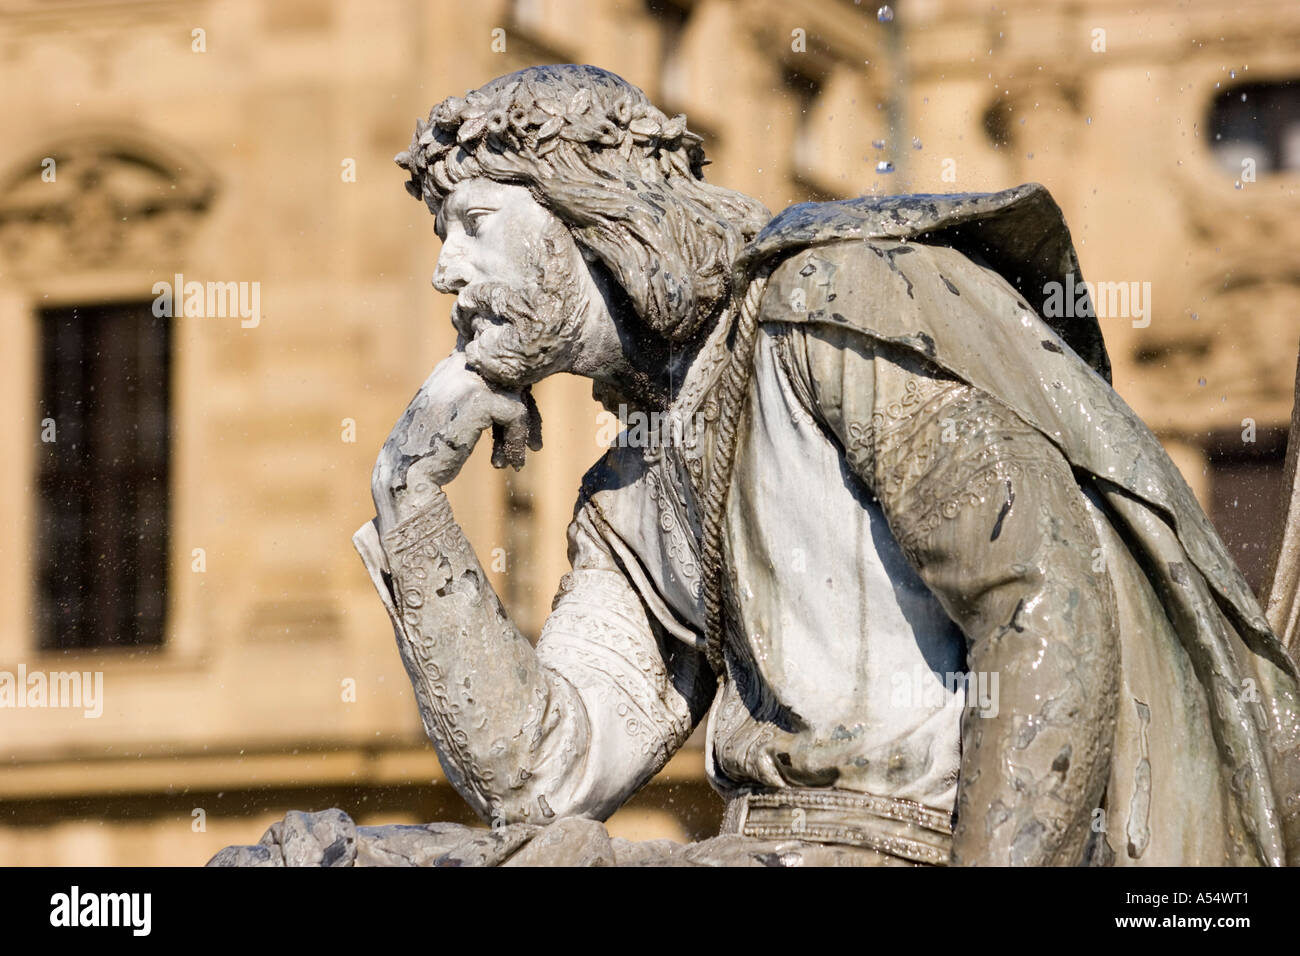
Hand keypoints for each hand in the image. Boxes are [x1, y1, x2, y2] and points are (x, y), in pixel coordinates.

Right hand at [372, 350, 541, 510]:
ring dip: (522, 431)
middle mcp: (458, 364)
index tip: (525, 423)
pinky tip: (512, 463)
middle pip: (512, 378)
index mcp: (451, 365)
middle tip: (533, 444)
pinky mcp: (478, 399)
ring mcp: (468, 379)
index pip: (498, 367)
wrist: (406, 474)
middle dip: (526, 413)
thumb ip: (477, 399)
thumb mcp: (453, 416)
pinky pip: (516, 414)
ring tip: (518, 460)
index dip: (515, 395)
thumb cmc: (427, 452)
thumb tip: (519, 396)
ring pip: (517, 396)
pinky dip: (517, 441)